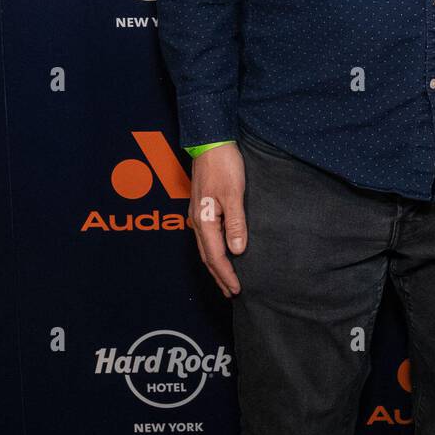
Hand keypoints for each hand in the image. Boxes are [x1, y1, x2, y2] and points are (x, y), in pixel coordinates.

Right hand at [187, 143, 247, 297]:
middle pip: (207, 256)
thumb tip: (237, 250)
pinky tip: (221, 252)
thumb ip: (236, 222)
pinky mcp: (202, 207)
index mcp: (204, 220)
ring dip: (216, 265)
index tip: (237, 289)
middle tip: (231, 292)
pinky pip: (206, 237)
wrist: (211, 142)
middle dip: (219, 275)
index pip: (215, 256)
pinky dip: (214, 251)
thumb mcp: (234, 194)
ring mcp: (198, 214)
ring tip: (226, 279)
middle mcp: (197, 221)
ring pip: (205, 248)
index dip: (226, 274)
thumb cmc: (223, 165)